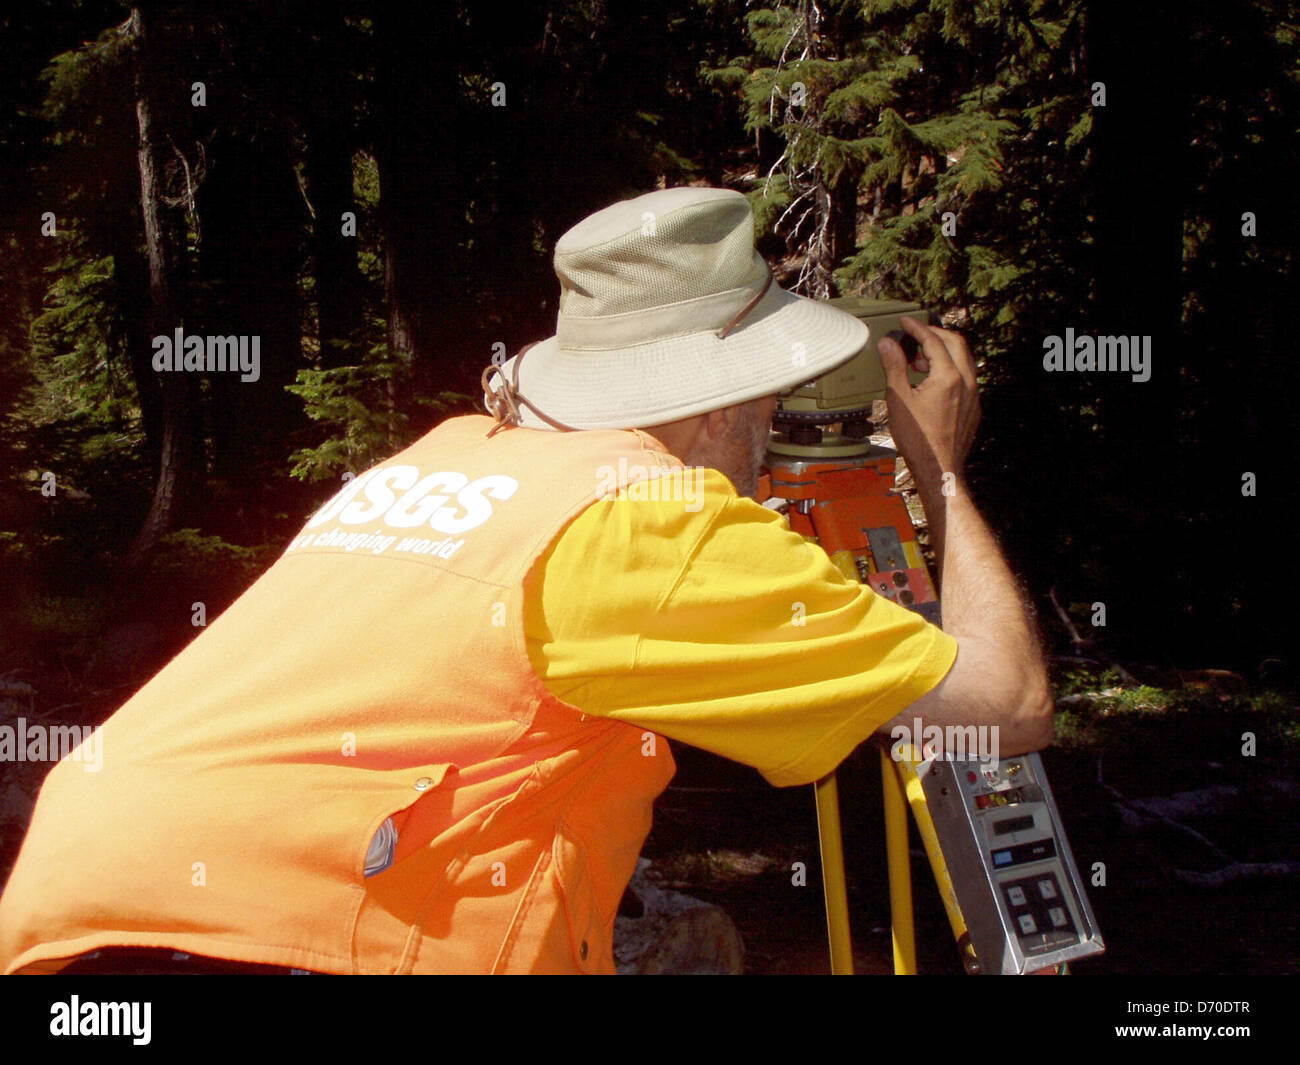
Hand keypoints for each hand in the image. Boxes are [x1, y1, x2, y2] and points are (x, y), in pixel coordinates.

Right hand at [878, 316, 980, 494]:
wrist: (940, 468)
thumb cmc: (919, 439)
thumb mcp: (898, 399)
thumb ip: (894, 367)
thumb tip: (888, 344)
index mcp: (949, 377)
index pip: (934, 341)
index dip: (917, 328)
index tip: (906, 322)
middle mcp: (966, 382)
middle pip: (956, 343)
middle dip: (935, 335)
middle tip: (916, 335)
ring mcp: (973, 395)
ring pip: (964, 360)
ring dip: (943, 353)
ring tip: (919, 362)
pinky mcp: (974, 408)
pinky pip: (966, 378)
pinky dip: (950, 370)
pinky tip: (932, 383)